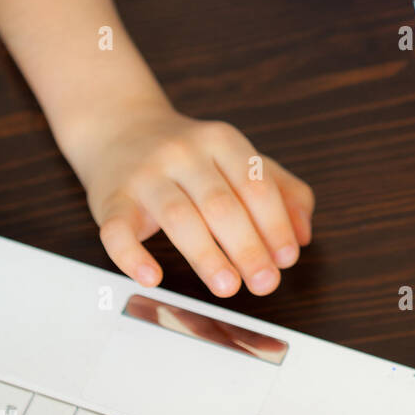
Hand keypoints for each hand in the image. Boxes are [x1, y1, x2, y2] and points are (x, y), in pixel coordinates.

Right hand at [65, 99, 314, 297]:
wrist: (121, 128)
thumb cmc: (190, 157)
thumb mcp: (238, 159)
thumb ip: (280, 190)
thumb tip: (303, 235)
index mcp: (221, 141)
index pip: (255, 184)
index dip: (275, 223)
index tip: (288, 258)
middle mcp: (183, 152)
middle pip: (221, 203)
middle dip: (248, 246)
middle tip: (265, 283)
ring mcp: (145, 175)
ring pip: (178, 216)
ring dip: (206, 254)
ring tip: (228, 286)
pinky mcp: (111, 199)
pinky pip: (117, 230)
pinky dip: (133, 256)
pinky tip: (153, 277)